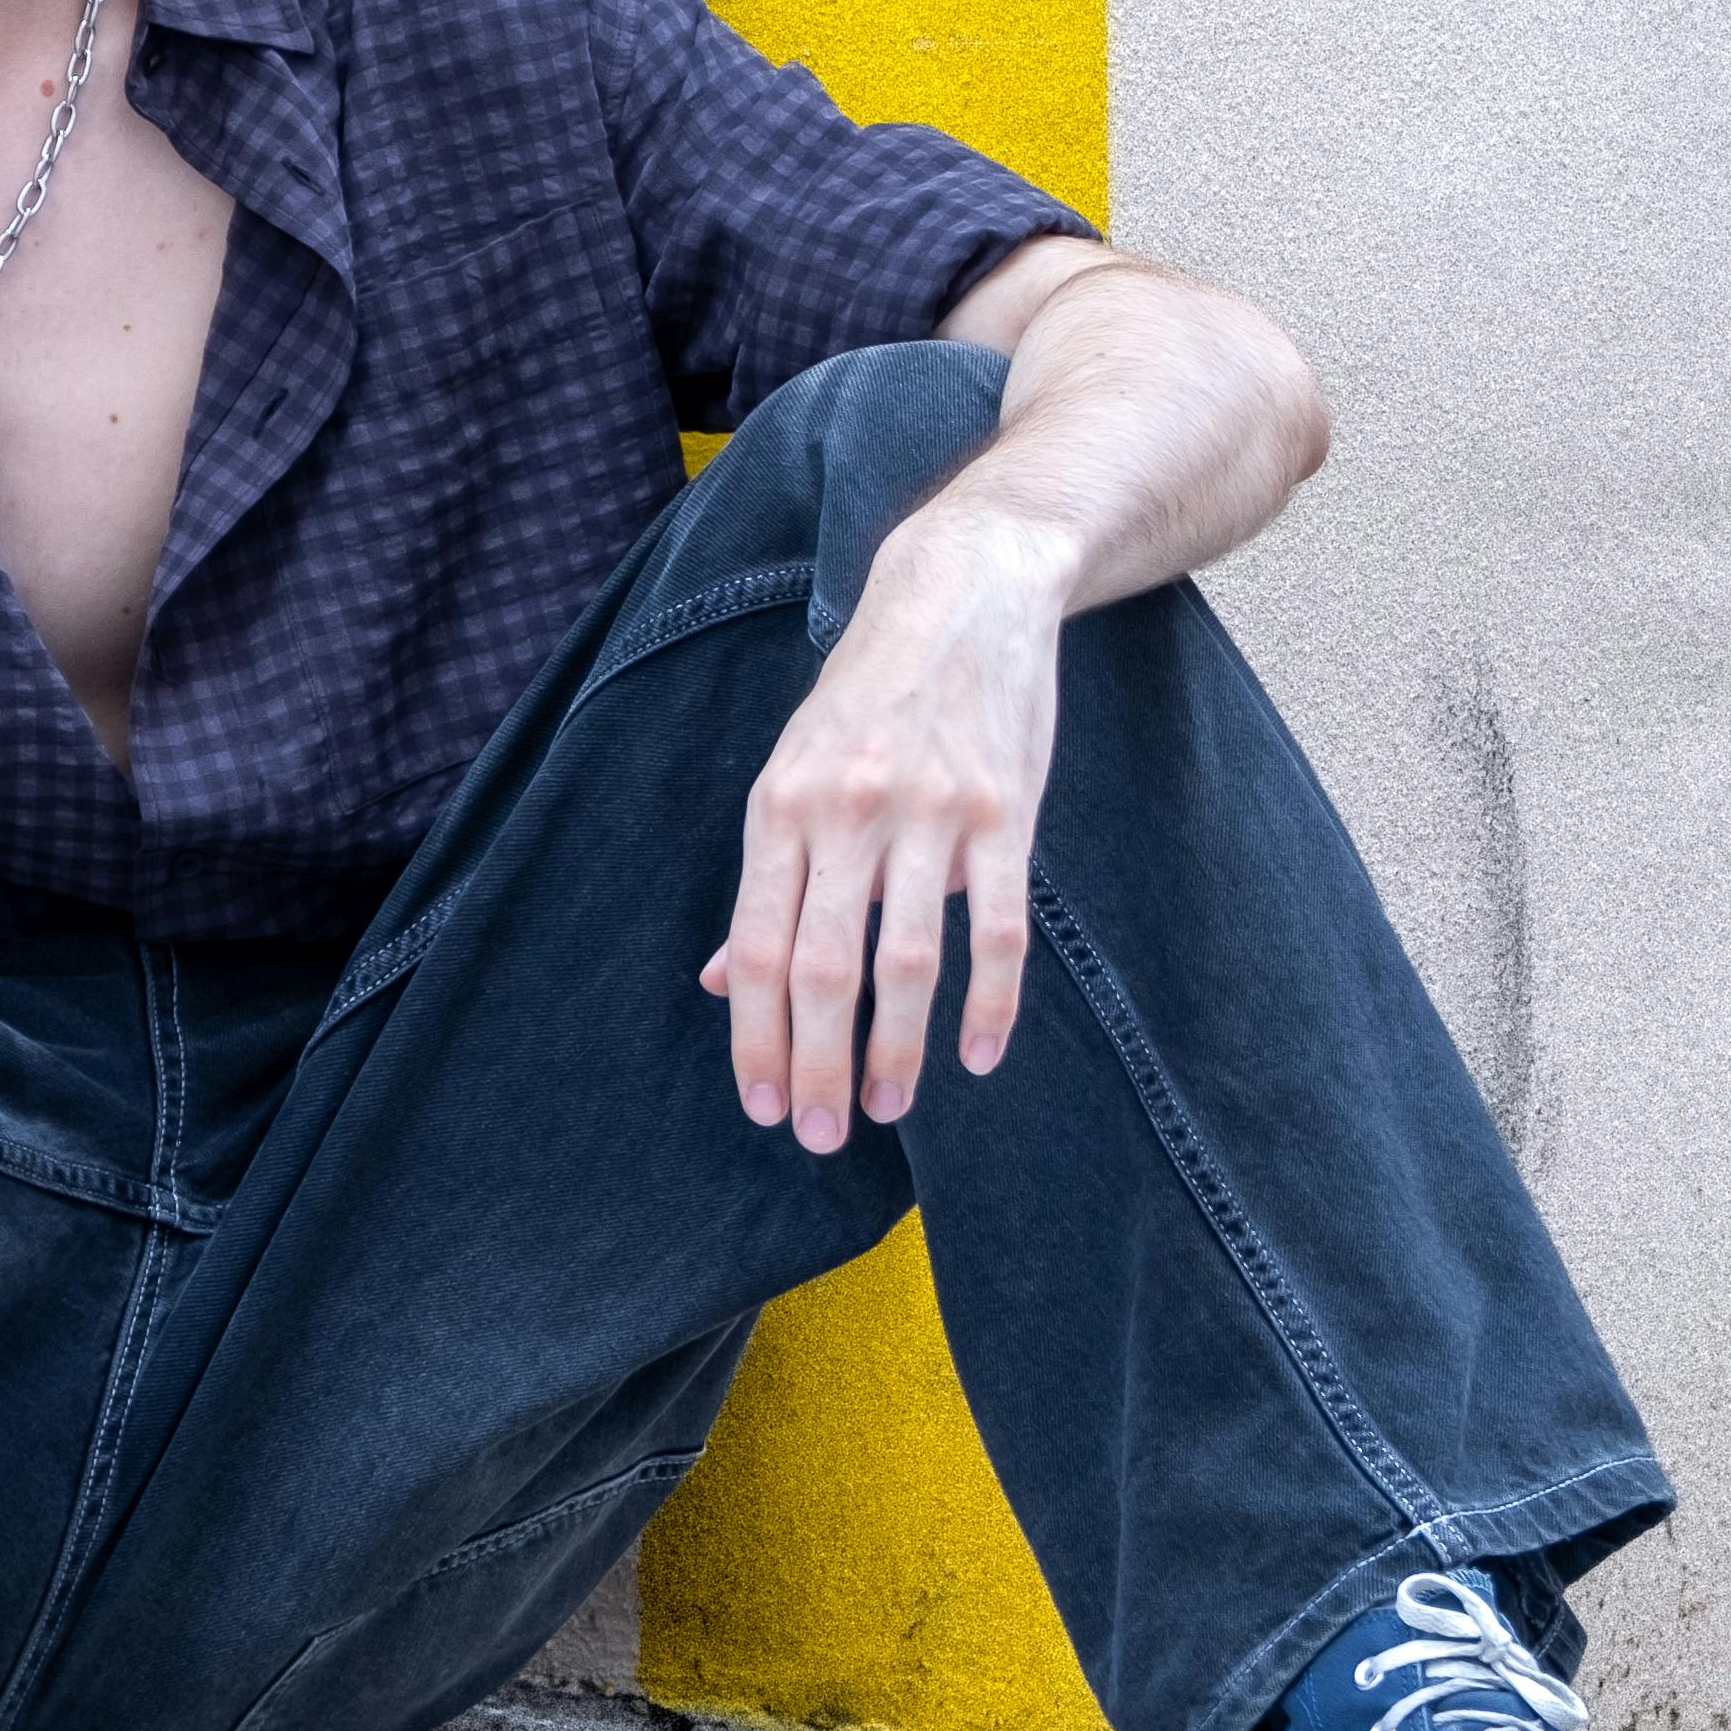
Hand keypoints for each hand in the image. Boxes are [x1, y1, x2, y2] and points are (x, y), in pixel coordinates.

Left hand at [701, 503, 1070, 1150]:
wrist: (961, 595)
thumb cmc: (867, 698)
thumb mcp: (793, 772)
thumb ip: (767, 880)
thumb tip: (725, 980)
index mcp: (780, 805)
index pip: (760, 947)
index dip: (757, 1037)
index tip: (762, 1107)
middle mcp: (846, 810)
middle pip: (825, 967)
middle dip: (816, 1064)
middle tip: (818, 1136)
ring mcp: (930, 811)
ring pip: (908, 959)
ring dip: (896, 1049)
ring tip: (886, 1108)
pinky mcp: (1004, 809)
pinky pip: (999, 928)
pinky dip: (991, 1003)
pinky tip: (980, 1055)